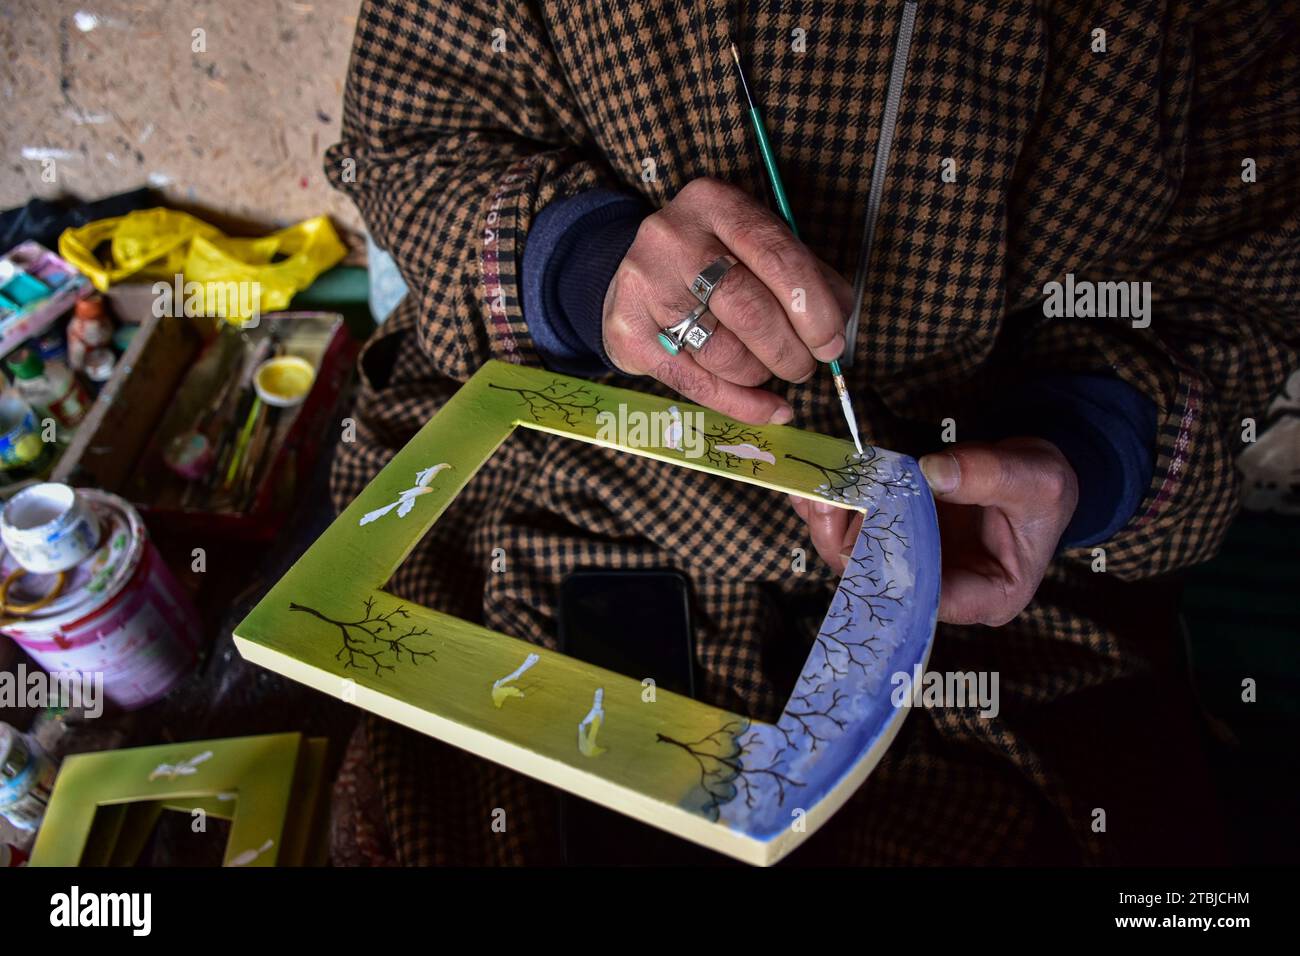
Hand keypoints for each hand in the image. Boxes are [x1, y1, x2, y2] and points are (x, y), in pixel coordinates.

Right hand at [602, 177, 852, 423]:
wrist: (632, 274)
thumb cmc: (710, 261)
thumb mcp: (753, 246)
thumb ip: (802, 275)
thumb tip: (839, 322)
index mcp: (714, 203)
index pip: (777, 256)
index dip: (814, 306)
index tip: (831, 341)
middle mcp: (673, 240)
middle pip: (749, 309)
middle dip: (790, 349)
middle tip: (807, 365)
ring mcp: (645, 288)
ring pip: (724, 352)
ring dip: (762, 372)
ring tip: (770, 368)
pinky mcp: (630, 335)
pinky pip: (698, 384)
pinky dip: (744, 404)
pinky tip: (770, 409)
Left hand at [789, 438, 1078, 626]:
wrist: (1038, 471)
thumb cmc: (1045, 487)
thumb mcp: (1035, 479)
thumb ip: (988, 475)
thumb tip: (931, 470)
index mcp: (988, 595)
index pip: (928, 598)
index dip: (888, 567)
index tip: (863, 527)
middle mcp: (946, 590)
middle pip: (882, 583)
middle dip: (845, 543)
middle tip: (824, 501)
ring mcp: (919, 564)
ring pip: (861, 559)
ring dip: (833, 524)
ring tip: (814, 488)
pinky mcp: (902, 537)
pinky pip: (860, 532)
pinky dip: (839, 508)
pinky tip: (818, 485)